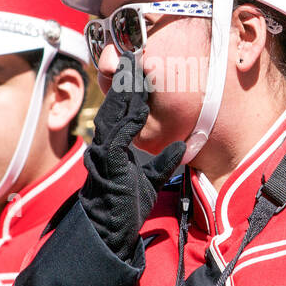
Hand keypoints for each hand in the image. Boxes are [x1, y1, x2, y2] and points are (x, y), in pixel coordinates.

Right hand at [78, 55, 184, 261]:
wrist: (111, 229)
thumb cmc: (126, 206)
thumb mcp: (152, 179)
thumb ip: (164, 162)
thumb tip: (181, 147)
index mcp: (113, 144)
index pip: (122, 109)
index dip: (130, 89)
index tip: (140, 70)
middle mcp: (105, 142)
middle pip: (114, 103)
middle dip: (123, 79)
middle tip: (134, 56)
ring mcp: (104, 149)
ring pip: (114, 111)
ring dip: (124, 89)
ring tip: (134, 67)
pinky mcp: (108, 159)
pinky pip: (119, 132)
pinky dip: (129, 115)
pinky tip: (138, 102)